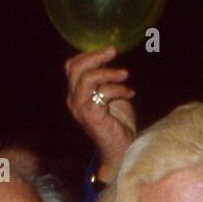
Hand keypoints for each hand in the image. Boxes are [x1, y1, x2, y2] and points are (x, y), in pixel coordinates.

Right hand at [65, 46, 136, 182]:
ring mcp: (80, 108)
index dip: (89, 55)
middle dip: (96, 56)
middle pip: (75, 68)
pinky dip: (118, 89)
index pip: (72, 66)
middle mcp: (73, 100)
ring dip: (109, 72)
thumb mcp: (113, 96)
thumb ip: (108, 80)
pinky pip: (103, 92)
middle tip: (114, 52)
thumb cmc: (118, 124)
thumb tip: (115, 63)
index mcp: (76, 94)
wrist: (121, 150)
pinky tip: (130, 93)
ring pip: (87, 78)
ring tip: (125, 75)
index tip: (109, 52)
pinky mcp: (91, 115)